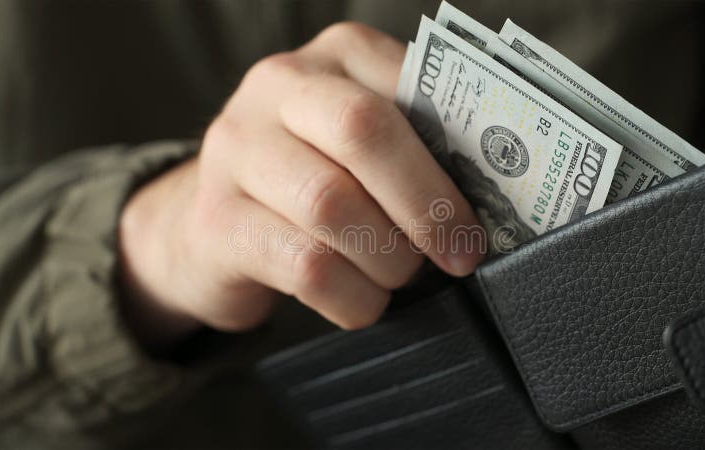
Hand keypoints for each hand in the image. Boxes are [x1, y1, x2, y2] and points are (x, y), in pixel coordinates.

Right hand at [118, 23, 483, 346]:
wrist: (213, 225)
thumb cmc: (315, 181)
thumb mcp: (363, 146)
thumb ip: (418, 147)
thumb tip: (492, 196)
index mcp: (336, 57)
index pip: (411, 84)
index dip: (459, 149)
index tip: (486, 208)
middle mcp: (277, 87)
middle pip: (364, 132)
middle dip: (427, 205)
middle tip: (458, 254)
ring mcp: (237, 150)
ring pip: (331, 205)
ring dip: (388, 259)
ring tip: (400, 274)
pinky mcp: (217, 220)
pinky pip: (305, 266)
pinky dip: (354, 297)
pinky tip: (362, 299)